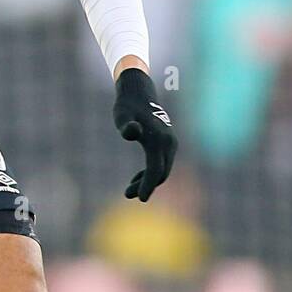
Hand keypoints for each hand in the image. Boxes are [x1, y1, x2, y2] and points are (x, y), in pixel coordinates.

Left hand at [112, 68, 176, 201]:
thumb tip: (132, 132)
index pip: (155, 170)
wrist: (138, 92)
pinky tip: (137, 178)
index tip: (140, 199)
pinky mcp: (167, 143)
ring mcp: (170, 143)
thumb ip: (126, 126)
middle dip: (146, 186)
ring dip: (148, 181)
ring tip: (129, 190)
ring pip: (162, 169)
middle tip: (127, 194)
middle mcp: (168, 143)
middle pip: (161, 172)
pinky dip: (151, 172)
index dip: (148, 186)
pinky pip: (161, 163)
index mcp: (158, 141)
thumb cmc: (127, 106)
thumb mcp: (122, 116)